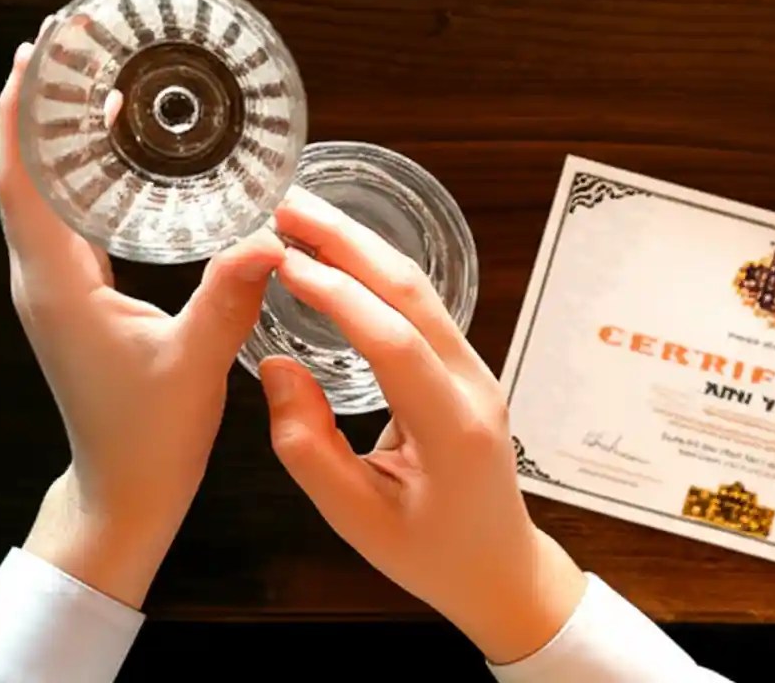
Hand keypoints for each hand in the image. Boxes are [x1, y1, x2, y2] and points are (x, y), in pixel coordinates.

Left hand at [0, 38, 283, 607]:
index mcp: (58, 287)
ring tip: (91, 82)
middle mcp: (43, 279)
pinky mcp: (75, 299)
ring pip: (42, 192)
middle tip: (76, 45)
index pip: (24, 179)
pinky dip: (80, 175)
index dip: (26, 110)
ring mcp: (55, 289)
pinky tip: (113, 158)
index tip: (44, 52)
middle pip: (24, 171)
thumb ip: (230, 298)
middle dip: (40, 103)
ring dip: (57, 136)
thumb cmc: (150, 438)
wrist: (123, 490)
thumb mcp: (197, 365)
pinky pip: (66, 219)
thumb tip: (269, 235)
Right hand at [258, 189, 587, 662]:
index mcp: (452, 427)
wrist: (498, 568)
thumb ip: (309, 445)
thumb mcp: (355, 519)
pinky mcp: (466, 371)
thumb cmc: (430, 554)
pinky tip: (343, 257)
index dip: (338, 295)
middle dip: (350, 243)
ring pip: (422, 293)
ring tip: (307, 217)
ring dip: (364, 249)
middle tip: (290, 206)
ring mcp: (477, 373)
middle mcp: (474, 387)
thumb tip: (276, 367)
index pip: (394, 341)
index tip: (284, 261)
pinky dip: (378, 276)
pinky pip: (424, 310)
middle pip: (414, 294)